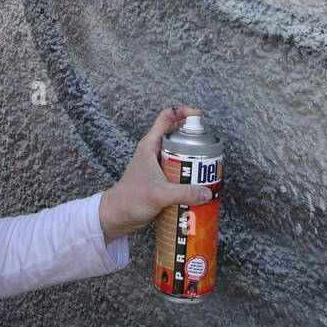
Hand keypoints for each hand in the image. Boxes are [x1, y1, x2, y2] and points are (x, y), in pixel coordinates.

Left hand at [98, 105, 213, 243]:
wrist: (118, 215)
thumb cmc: (130, 199)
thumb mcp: (159, 194)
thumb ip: (184, 193)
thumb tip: (207, 192)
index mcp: (150, 145)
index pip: (166, 117)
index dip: (183, 111)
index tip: (198, 116)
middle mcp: (154, 151)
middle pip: (178, 134)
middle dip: (194, 137)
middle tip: (208, 145)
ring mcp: (158, 164)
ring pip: (180, 152)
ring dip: (194, 156)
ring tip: (207, 164)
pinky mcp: (162, 178)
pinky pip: (179, 169)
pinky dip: (190, 172)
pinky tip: (199, 181)